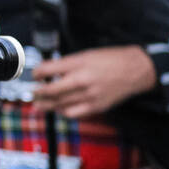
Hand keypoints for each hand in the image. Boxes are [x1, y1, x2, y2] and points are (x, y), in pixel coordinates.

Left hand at [31, 45, 157, 119]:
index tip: (34, 75)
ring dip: (46, 105)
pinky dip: (63, 112)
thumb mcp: (86, 54)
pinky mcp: (97, 106)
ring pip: (60, 104)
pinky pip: (74, 113)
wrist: (136, 69)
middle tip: (32, 93)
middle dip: (37, 93)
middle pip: (51, 90)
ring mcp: (90, 95)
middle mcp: (83, 79)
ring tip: (39, 104)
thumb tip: (49, 70)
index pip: (48, 69)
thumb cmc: (111, 59)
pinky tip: (59, 109)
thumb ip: (67, 64)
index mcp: (79, 63)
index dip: (36, 73)